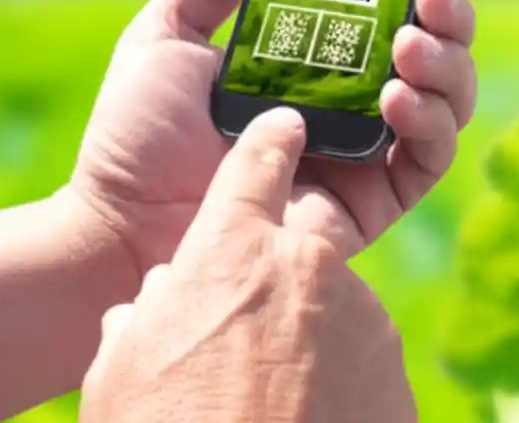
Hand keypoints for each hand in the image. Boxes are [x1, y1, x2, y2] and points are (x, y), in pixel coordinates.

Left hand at [68, 0, 477, 278]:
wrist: (125, 226)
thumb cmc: (138, 135)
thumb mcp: (168, 31)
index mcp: (317, 57)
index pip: (391, 6)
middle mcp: (355, 99)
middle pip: (436, 46)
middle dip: (449, 8)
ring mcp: (371, 149)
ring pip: (451, 97)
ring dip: (446, 60)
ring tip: (410, 40)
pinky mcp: (378, 199)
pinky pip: (432, 157)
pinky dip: (430, 121)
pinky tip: (397, 96)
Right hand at [81, 108, 415, 421]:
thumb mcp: (122, 369)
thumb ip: (147, 314)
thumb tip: (159, 299)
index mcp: (234, 248)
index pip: (260, 162)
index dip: (271, 141)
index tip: (288, 125)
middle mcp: (309, 265)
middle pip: (301, 251)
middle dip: (280, 283)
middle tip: (247, 341)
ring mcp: (362, 317)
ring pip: (335, 312)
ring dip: (309, 343)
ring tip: (269, 400)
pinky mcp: (396, 372)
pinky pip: (363, 364)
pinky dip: (340, 386)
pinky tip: (307, 421)